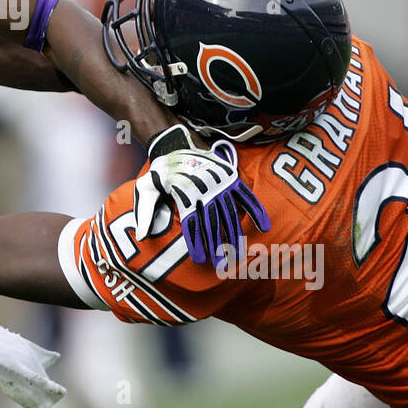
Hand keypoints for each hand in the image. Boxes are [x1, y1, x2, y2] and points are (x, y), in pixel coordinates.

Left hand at [135, 125, 270, 265]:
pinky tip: (265, 226)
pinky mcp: (230, 178)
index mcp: (185, 195)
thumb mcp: (146, 187)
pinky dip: (256, 210)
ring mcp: (219, 184)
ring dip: (234, 235)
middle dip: (217, 246)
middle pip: (212, 223)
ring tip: (237, 254)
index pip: (192, 225)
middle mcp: (204, 191)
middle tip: (221, 265)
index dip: (196, 243)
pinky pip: (246, 196)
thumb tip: (142, 237)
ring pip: (229, 214)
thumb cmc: (161, 170)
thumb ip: (146, 212)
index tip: (200, 260)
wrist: (175, 141)